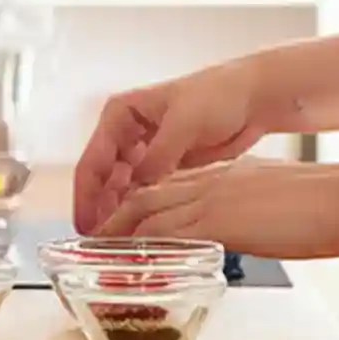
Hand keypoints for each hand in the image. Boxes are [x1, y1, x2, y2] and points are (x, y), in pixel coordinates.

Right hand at [73, 61, 268, 234]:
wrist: (252, 101)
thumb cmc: (218, 96)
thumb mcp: (184, 122)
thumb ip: (159, 155)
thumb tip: (139, 188)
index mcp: (120, 115)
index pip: (93, 161)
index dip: (87, 196)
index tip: (86, 225)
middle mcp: (126, 135)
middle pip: (102, 179)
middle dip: (100, 210)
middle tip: (101, 243)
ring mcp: (144, 153)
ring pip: (121, 190)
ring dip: (119, 213)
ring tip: (118, 243)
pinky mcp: (164, 168)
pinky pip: (144, 194)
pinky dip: (141, 211)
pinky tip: (141, 232)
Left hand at [93, 158, 338, 258]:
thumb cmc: (328, 206)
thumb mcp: (280, 202)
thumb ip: (256, 213)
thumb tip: (249, 232)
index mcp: (226, 175)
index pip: (171, 188)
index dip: (143, 208)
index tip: (125, 227)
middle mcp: (210, 182)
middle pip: (146, 197)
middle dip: (117, 221)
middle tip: (96, 245)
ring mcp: (211, 199)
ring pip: (146, 214)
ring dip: (118, 238)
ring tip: (97, 260)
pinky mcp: (218, 221)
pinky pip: (165, 237)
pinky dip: (142, 254)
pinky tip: (127, 271)